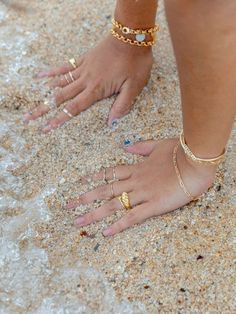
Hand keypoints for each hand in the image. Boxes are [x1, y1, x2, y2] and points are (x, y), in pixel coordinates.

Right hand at [23, 35, 153, 132]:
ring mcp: (83, 69)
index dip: (60, 119)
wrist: (132, 37)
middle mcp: (86, 80)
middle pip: (61, 97)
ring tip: (34, 104)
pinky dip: (53, 72)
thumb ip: (122, 105)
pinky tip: (42, 76)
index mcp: (96, 89)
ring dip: (46, 94)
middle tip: (30, 118)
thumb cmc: (135, 63)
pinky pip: (65, 66)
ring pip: (60, 83)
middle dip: (45, 109)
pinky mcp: (84, 59)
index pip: (74, 108)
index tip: (47, 128)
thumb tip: (112, 124)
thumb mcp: (134, 87)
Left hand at [66, 138, 216, 236]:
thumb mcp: (158, 145)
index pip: (109, 173)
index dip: (93, 178)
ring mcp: (143, 194)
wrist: (196, 162)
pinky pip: (132, 217)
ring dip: (94, 213)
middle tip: (68, 205)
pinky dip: (118, 225)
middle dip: (85, 198)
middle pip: (104, 190)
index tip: (78, 183)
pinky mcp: (154, 206)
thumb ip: (140, 147)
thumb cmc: (180, 152)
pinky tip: (105, 233)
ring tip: (78, 221)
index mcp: (136, 168)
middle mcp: (134, 181)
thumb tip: (125, 146)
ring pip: (113, 204)